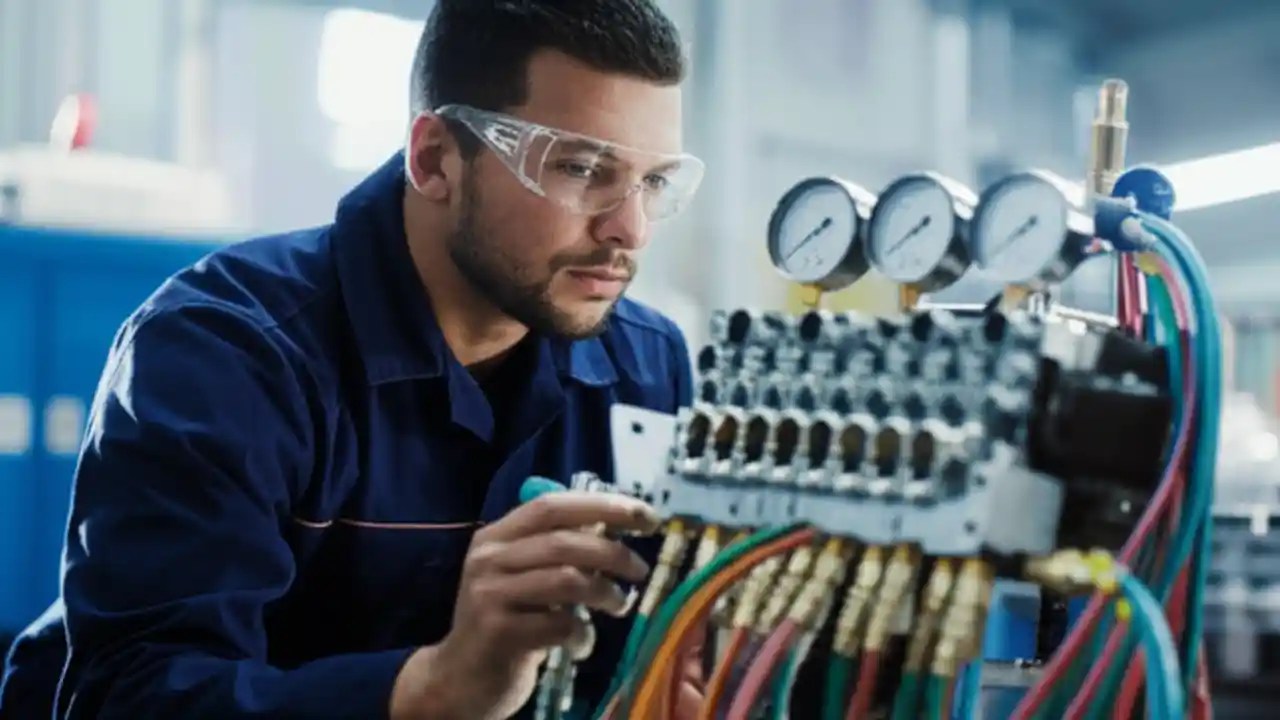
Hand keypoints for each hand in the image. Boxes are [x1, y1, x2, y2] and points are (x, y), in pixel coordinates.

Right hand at [391, 491, 660, 719]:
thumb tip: (618, 522)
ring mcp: (490, 595)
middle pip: (564, 542)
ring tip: (620, 604)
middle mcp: (488, 558)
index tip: (646, 515)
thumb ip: (558, 549)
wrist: (461, 677)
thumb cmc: (506, 620)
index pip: (552, 505)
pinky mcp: (499, 633)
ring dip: (606, 592)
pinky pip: (560, 625)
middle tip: (640, 569)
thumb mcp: (524, 576)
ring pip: (567, 580)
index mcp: (496, 535)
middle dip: (613, 553)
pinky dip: (583, 634)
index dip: (603, 505)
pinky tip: (582, 643)